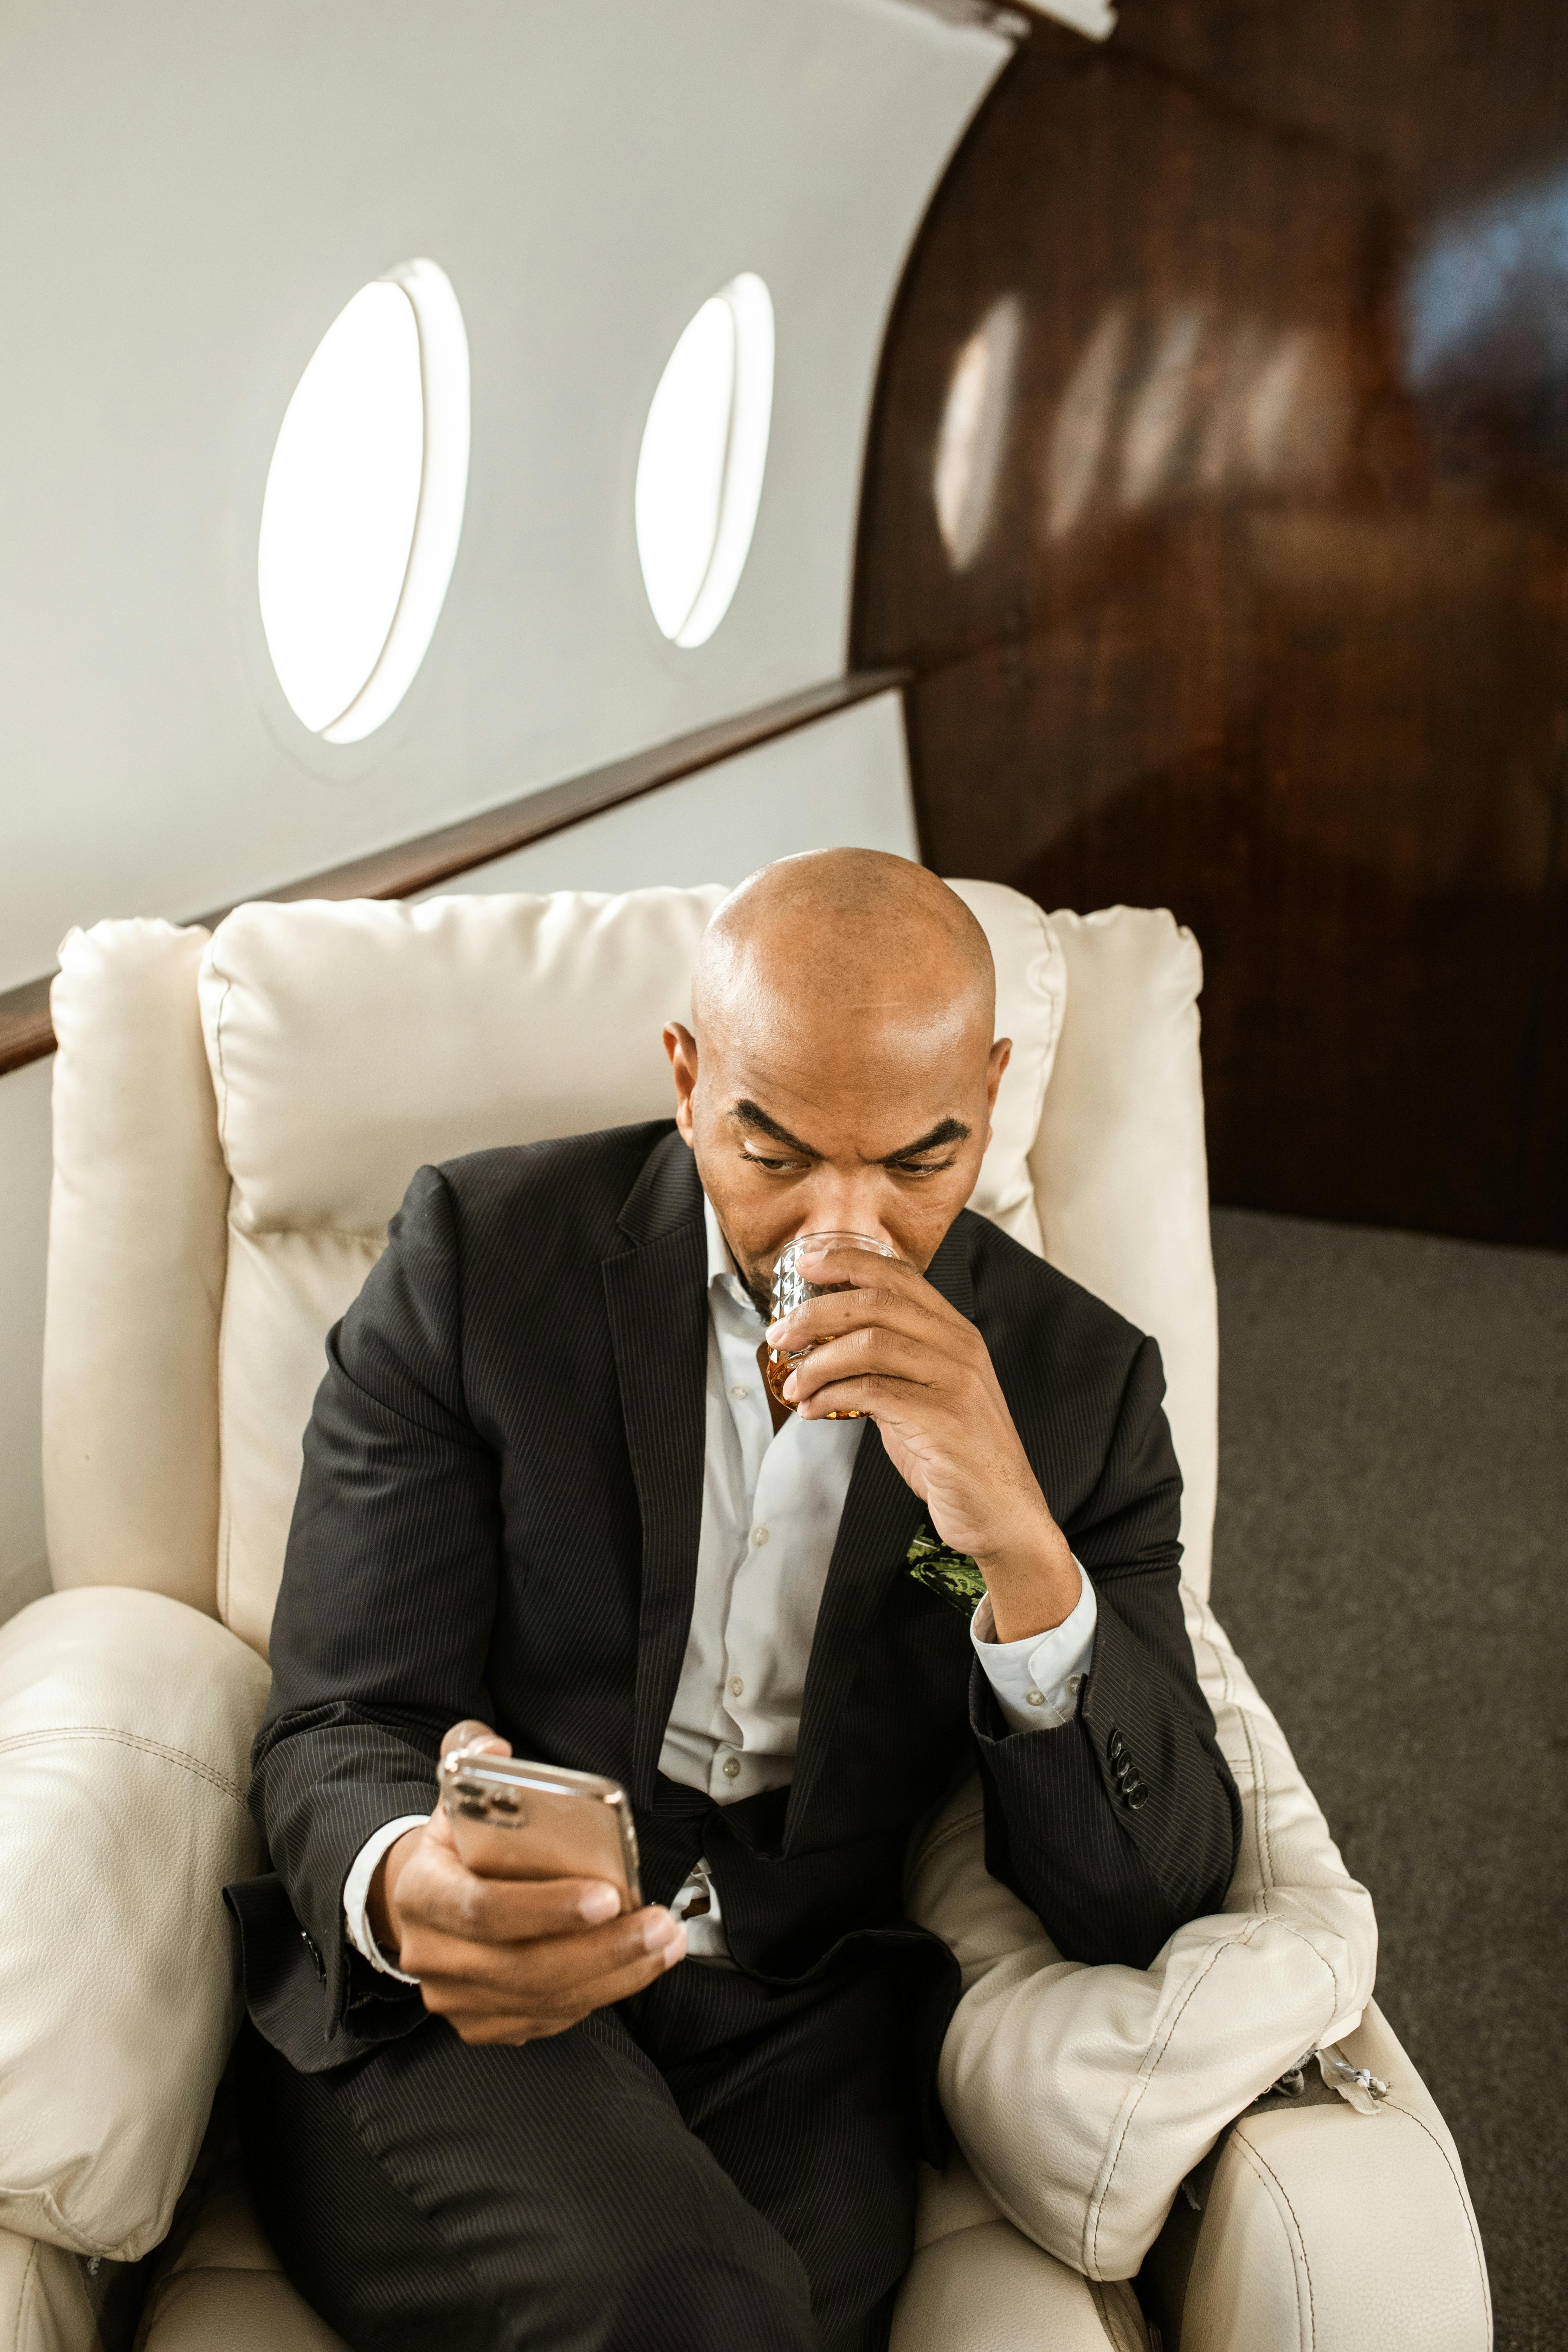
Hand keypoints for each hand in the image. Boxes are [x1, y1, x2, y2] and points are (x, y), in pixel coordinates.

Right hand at [368, 1720, 684, 2043]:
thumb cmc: (456, 1842)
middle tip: (660, 1926)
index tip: (609, 1895)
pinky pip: (545, 2019)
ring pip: (542, 1999)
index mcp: (422, 1892)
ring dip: (614, 1975)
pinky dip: (595, 1997)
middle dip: (602, 1949)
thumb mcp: (453, 1791)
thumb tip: (495, 1751)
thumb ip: (469, 1758)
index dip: (545, 1908)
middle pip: (522, 1967)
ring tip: (665, 1944)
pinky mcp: (479, 2023)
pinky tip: (634, 1968)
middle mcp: (431, 1954)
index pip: (482, 1909)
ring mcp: (453, 1997)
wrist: (425, 1897)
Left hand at [768, 1243, 1080, 1643]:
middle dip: (816, 1314)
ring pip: (870, 1344)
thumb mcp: (925, 1396)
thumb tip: (827, 1350)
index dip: (850, 1262)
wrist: (1003, 1514)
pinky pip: (872, 1393)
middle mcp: (960, 1348)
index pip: (900, 1276)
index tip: (807, 1264)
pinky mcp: (943, 1420)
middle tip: (780, 1334)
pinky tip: (812, 1409)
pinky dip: (831, 1397)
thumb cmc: (956, 1456)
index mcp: (957, 1333)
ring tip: (793, 1385)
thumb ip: (889, 1367)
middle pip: (877, 1304)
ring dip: (817, 1362)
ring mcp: (956, 1382)